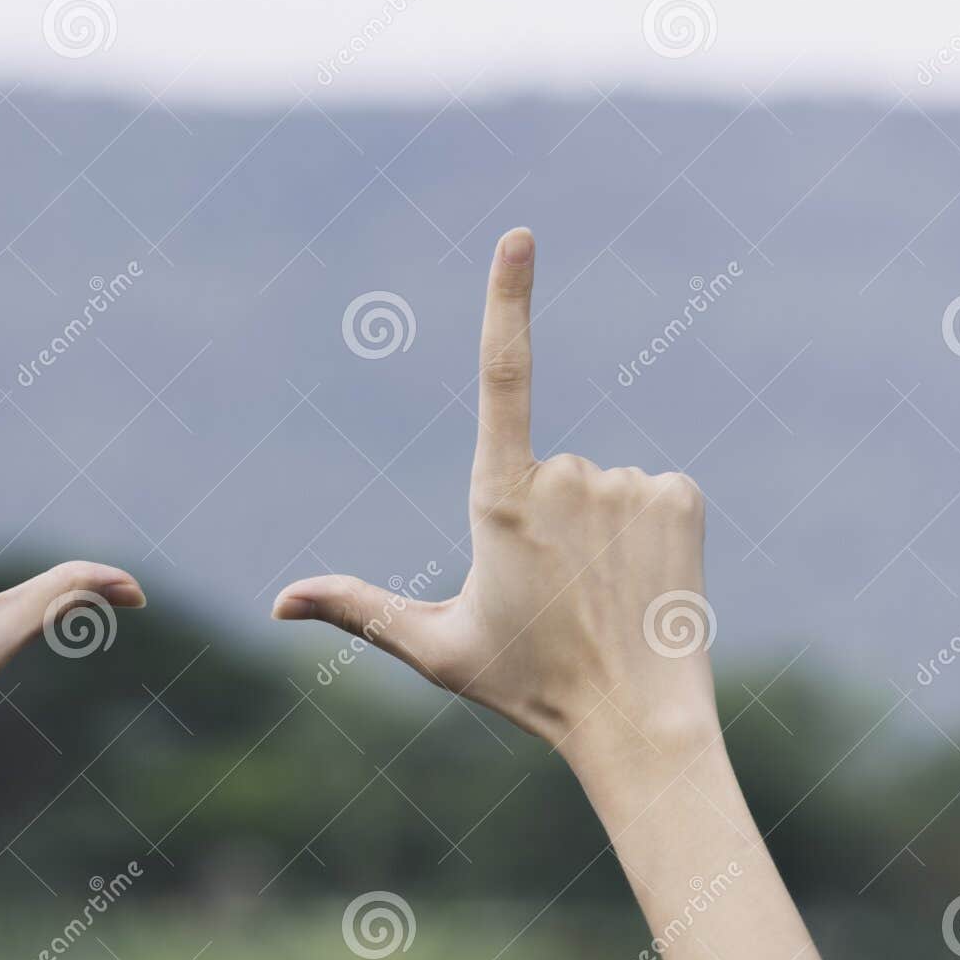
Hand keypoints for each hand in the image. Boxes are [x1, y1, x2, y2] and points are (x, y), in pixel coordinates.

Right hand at [273, 227, 713, 758]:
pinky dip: (644, 527)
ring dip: (596, 528)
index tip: (519, 237)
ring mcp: (630, 481)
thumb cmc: (528, 685)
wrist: (639, 722)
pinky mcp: (681, 492)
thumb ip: (357, 608)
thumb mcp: (434, 647)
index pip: (503, 375)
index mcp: (501, 499)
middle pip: (546, 469)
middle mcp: (569, 476)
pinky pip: (650, 489)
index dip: (506, 299)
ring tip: (603, 595)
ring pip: (600, 482)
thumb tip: (278, 602)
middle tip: (556, 594)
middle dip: (545, 518)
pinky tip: (643, 581)